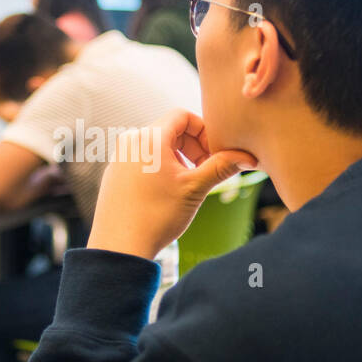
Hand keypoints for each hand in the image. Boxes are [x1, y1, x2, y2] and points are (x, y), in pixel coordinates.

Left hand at [87, 109, 255, 260]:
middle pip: (170, 130)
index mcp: (149, 138)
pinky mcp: (114, 174)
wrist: (120, 246)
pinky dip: (159, 169)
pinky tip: (166, 194)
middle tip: (205, 170)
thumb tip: (247, 157)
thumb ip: (221, 167)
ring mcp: (119, 157)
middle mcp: (130, 141)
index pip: (182, 115)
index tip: (213, 153)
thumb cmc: (157, 216)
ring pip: (156, 147)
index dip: (204, 130)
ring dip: (178, 158)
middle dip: (193, 147)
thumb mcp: (195, 188)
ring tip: (187, 184)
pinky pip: (141, 160)